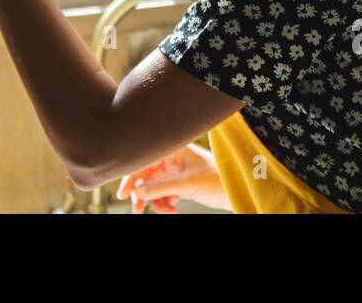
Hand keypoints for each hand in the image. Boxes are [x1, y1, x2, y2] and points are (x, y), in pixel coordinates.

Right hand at [115, 143, 230, 213]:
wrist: (238, 190)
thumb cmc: (217, 180)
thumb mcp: (186, 184)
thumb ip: (159, 188)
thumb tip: (136, 192)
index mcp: (172, 149)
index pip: (144, 161)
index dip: (131, 177)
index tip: (123, 194)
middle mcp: (172, 158)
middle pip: (147, 176)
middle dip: (143, 194)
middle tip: (137, 210)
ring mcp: (176, 171)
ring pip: (154, 188)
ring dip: (156, 202)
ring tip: (166, 212)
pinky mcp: (180, 183)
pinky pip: (164, 194)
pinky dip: (165, 203)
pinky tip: (172, 210)